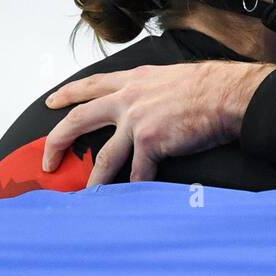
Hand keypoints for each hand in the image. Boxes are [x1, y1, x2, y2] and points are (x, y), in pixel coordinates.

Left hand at [41, 61, 275, 186]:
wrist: (227, 93)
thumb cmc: (211, 84)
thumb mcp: (172, 76)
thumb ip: (154, 89)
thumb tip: (155, 104)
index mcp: (135, 80)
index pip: (92, 85)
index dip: (68, 93)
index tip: (51, 102)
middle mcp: (128, 99)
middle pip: (79, 120)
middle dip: (57, 141)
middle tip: (48, 160)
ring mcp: (136, 122)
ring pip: (104, 157)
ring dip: (94, 180)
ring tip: (86, 194)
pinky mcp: (150, 142)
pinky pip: (138, 173)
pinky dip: (137, 187)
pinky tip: (136, 198)